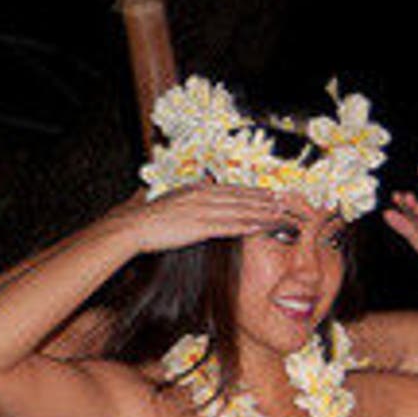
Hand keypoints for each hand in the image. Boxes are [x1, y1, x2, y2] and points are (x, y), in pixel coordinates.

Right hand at [117, 182, 297, 253]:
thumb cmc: (145, 219)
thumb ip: (181, 196)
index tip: (268, 193)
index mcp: (196, 189)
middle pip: (241, 197)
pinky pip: (231, 225)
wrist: (132, 227)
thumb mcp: (166, 200)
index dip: (252, 192)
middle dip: (265, 200)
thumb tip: (175, 190)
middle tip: (285, 201)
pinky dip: (249, 225)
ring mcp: (203, 210)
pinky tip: (262, 226)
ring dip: (263, 212)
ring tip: (281, 213)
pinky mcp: (201, 226)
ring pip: (241, 210)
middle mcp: (204, 196)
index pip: (231, 189)